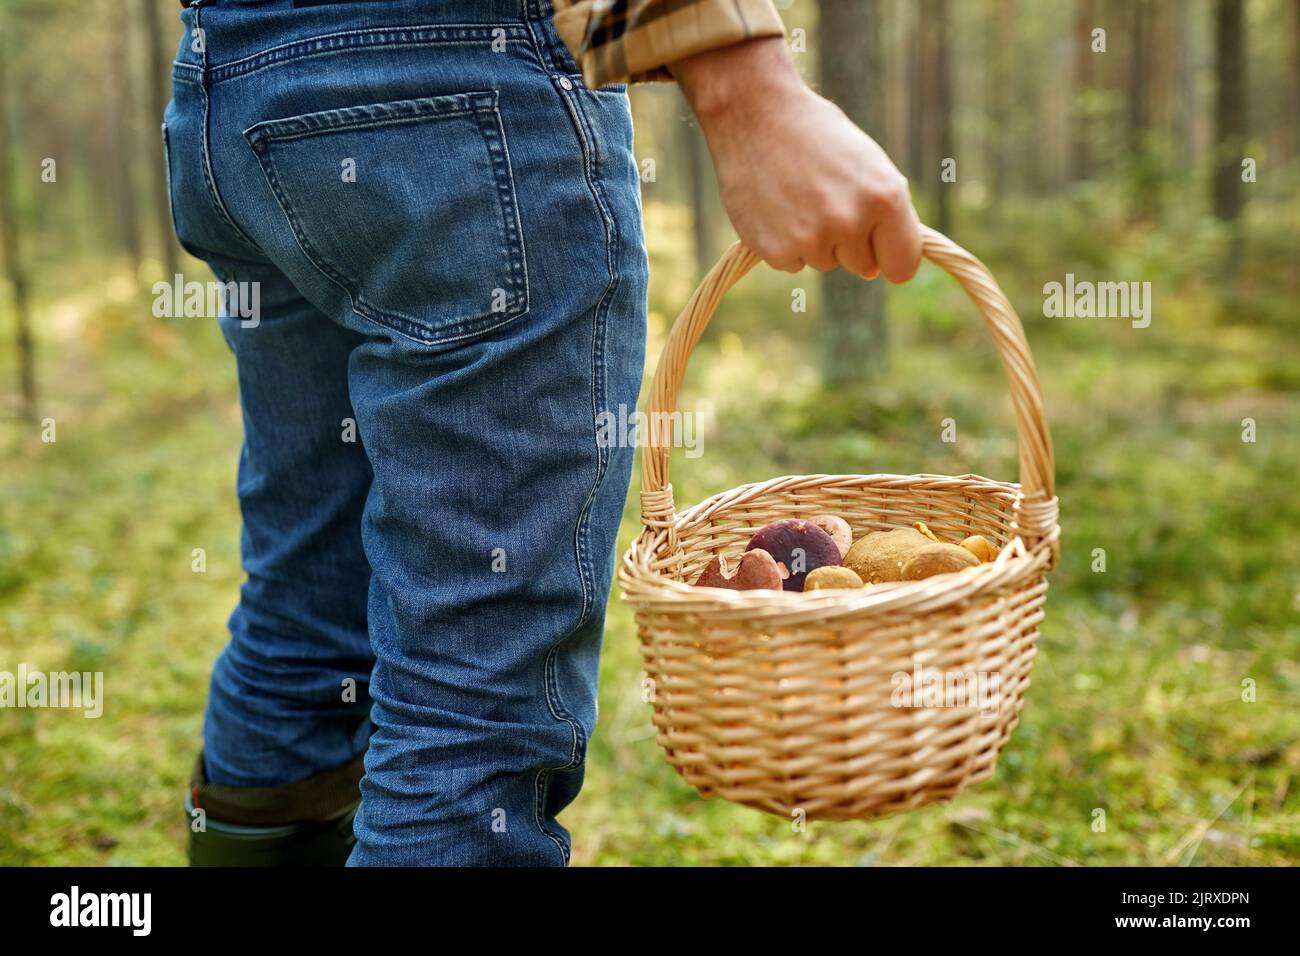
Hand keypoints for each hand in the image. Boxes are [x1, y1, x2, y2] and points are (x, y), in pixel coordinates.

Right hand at [672, 38, 921, 281]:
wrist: (755, 114)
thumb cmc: (817, 135)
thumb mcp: (868, 163)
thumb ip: (884, 213)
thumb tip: (880, 268)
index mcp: (885, 197)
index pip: (903, 264)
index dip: (892, 258)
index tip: (882, 252)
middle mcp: (851, 223)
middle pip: (864, 267)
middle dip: (851, 244)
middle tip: (827, 201)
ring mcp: (812, 240)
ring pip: (826, 263)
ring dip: (815, 241)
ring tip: (798, 197)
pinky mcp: (777, 251)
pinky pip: (793, 263)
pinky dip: (786, 242)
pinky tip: (777, 207)